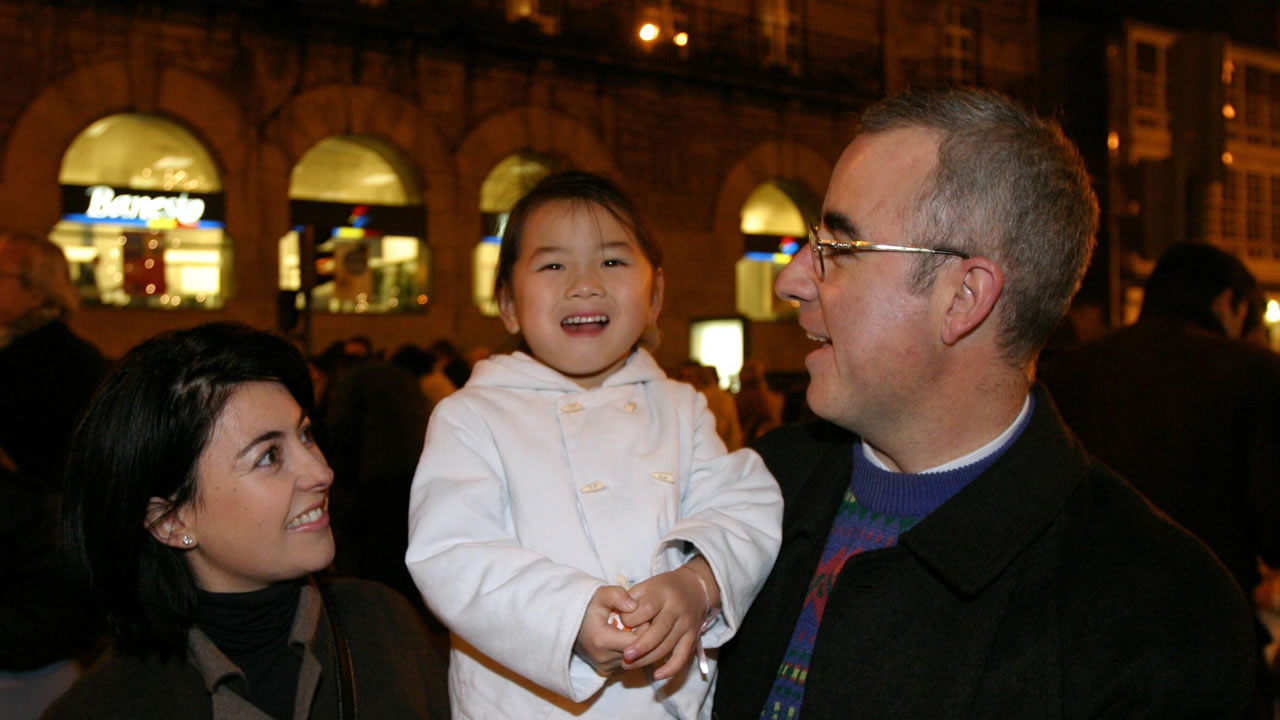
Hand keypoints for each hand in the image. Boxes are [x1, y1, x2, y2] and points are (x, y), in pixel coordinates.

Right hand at [573, 585, 638, 673]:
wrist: (569, 622)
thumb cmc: (588, 606)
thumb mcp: (601, 594)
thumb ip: (618, 596)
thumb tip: (635, 606)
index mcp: (602, 640)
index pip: (637, 641)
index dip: (645, 629)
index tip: (645, 617)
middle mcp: (603, 658)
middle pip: (637, 653)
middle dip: (643, 638)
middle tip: (643, 622)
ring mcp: (604, 666)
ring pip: (633, 659)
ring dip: (637, 646)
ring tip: (634, 629)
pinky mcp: (605, 670)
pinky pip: (626, 662)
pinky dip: (630, 651)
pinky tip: (626, 638)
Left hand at [618, 558, 718, 679]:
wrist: (695, 588)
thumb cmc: (663, 588)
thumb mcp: (646, 585)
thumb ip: (630, 600)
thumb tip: (618, 618)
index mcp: (662, 593)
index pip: (646, 609)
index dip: (631, 619)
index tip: (621, 623)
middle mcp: (677, 609)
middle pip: (659, 630)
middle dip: (641, 646)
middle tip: (625, 656)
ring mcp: (686, 624)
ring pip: (668, 646)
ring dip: (649, 659)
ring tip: (629, 665)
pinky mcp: (694, 637)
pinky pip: (683, 656)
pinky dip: (671, 668)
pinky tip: (657, 675)